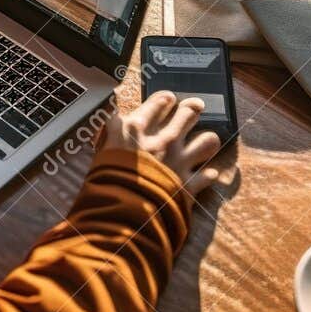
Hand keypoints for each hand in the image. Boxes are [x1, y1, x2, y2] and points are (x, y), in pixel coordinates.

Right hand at [98, 91, 222, 194]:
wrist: (120, 212)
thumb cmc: (104, 181)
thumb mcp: (101, 148)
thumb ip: (111, 130)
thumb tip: (112, 116)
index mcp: (136, 129)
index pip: (158, 101)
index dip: (165, 99)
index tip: (169, 99)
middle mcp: (162, 139)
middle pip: (188, 112)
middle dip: (192, 109)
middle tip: (194, 108)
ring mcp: (179, 161)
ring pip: (208, 140)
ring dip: (206, 141)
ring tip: (203, 143)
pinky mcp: (189, 184)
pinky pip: (209, 175)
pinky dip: (206, 176)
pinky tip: (204, 175)